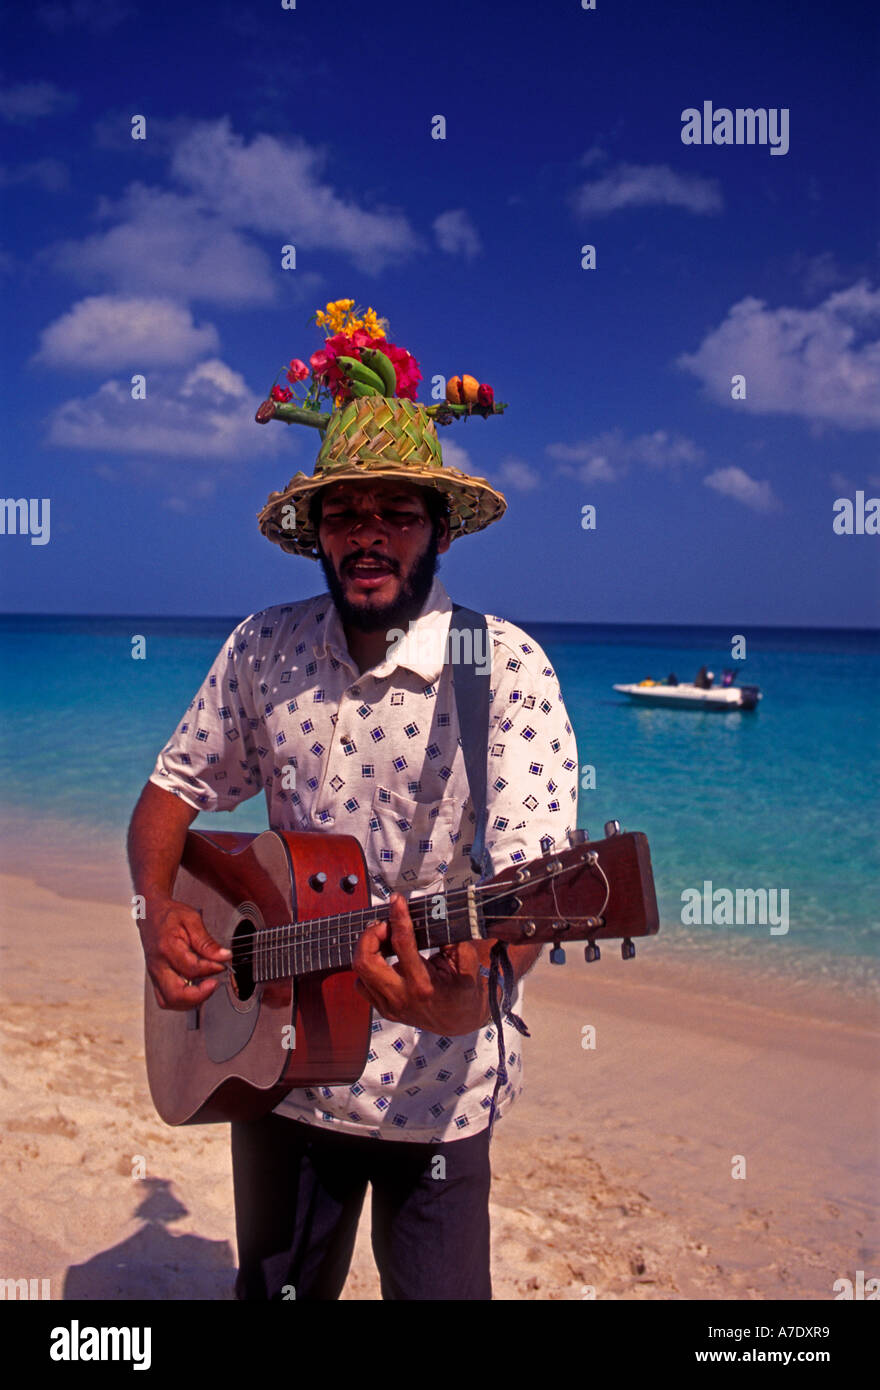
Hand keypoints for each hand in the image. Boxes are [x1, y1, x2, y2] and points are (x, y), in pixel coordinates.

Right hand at [140, 895, 231, 1010]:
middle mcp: (158, 965)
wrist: (150, 913)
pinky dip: (182, 1001)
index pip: (191, 969)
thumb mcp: (192, 920)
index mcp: (167, 948)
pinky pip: (165, 999)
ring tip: (206, 987)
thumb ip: (207, 941)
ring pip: (169, 1001)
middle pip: (175, 994)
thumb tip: (224, 956)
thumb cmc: (169, 915)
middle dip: (199, 995)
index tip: (222, 963)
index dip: (211, 969)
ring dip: (190, 1001)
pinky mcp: (155, 979)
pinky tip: (195, 991)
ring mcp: (155, 974)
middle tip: (214, 983)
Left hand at [353, 893, 489, 1035]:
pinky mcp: (382, 1009)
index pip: (402, 944)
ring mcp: (389, 1006)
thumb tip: (434, 914)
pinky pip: (362, 983)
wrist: (459, 1021)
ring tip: (383, 937)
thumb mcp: (466, 961)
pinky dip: (368, 966)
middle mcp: (401, 997)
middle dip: (370, 935)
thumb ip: (452, 938)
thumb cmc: (463, 990)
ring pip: (360, 972)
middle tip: (384, 924)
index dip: (398, 917)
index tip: (397, 901)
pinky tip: (382, 958)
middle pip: (365, 962)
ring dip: (367, 948)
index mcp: (423, 985)